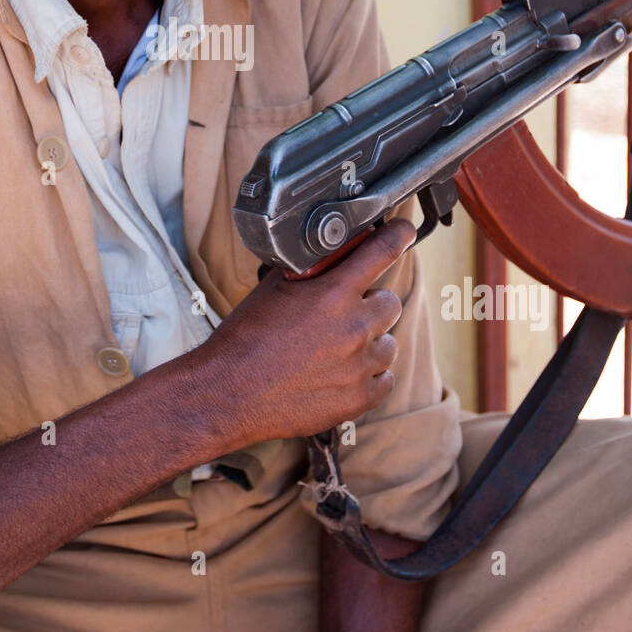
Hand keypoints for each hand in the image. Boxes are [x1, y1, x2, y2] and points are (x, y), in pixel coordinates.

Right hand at [192, 217, 415, 447]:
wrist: (228, 393)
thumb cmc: (245, 339)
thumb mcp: (275, 288)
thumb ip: (312, 270)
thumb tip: (334, 255)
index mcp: (333, 294)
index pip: (381, 252)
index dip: (397, 236)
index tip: (404, 232)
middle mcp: (353, 328)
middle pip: (390, 302)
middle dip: (370, 302)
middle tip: (346, 311)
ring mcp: (359, 367)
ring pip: (389, 343)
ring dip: (370, 341)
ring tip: (338, 346)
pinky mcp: (358, 399)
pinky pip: (384, 379)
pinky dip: (369, 375)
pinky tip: (342, 372)